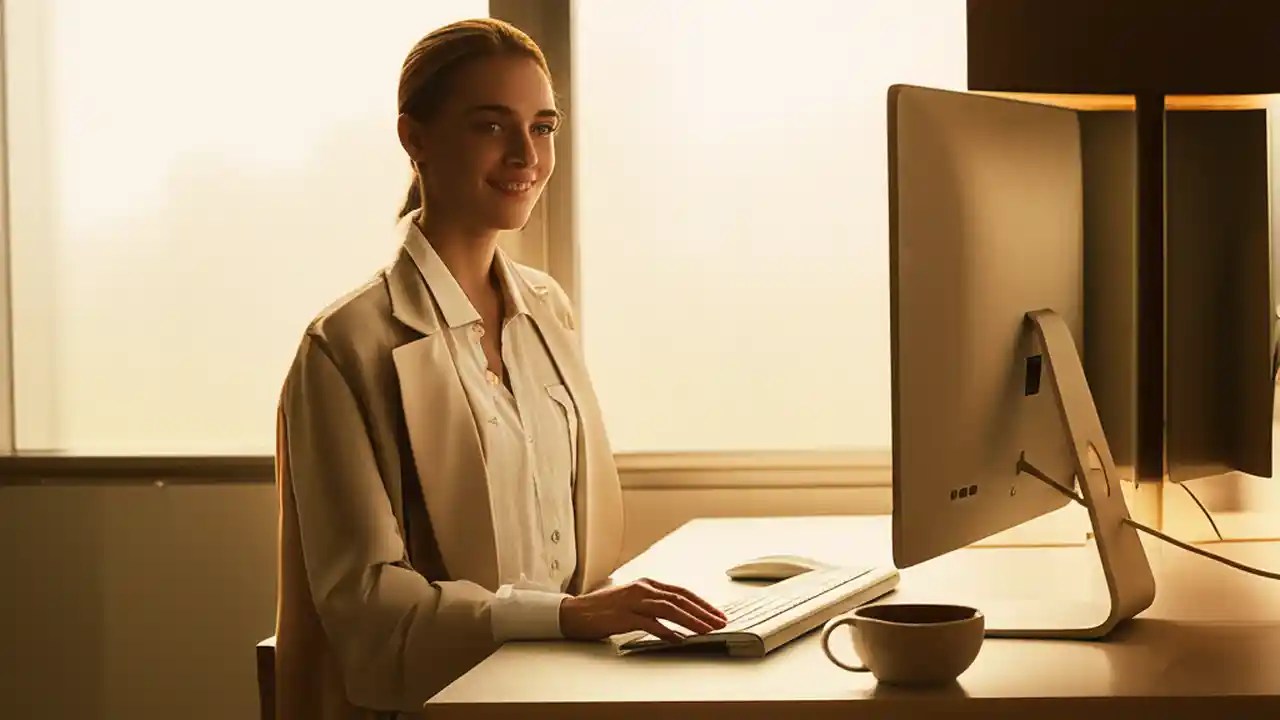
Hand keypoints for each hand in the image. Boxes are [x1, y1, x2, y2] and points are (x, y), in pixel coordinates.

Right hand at [559, 577, 727, 642]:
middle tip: (720, 622)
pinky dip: (666, 631)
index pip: (681, 592)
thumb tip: (677, 620)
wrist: (575, 613)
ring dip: (691, 620)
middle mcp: (642, 589)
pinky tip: (678, 639)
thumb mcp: (632, 601)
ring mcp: (633, 601)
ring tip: (706, 631)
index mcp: (646, 584)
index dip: (702, 603)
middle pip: (680, 599)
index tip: (717, 614)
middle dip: (703, 611)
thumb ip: (653, 606)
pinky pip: (650, 623)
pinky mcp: (624, 616)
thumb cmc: (603, 610)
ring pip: (669, 609)